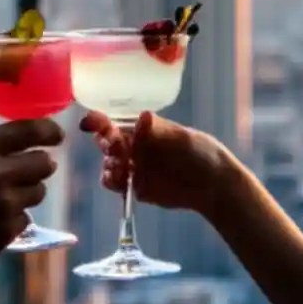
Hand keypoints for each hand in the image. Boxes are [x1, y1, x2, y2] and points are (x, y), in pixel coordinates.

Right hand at [0, 118, 62, 280]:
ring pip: (38, 193)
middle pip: (44, 164)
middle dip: (39, 166)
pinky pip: (24, 219)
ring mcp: (2, 205)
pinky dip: (13, 219)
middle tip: (30, 171)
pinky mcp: (4, 233)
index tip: (56, 135)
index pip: (29, 130)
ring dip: (26, 193)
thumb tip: (18, 146)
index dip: (48, 131)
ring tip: (2, 198)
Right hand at [80, 110, 235, 216]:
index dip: (98, 121)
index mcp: (142, 129)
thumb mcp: (182, 139)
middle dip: (106, 144)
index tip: (90, 124)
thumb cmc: (200, 153)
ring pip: (108, 164)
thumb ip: (160, 131)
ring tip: (123, 168)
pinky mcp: (135, 187)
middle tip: (118, 149)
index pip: (114, 121)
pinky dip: (112, 181)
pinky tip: (121, 181)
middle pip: (106, 142)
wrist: (212, 185)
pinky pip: (114, 184)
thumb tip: (143, 116)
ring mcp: (133, 167)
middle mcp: (134, 146)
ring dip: (109, 165)